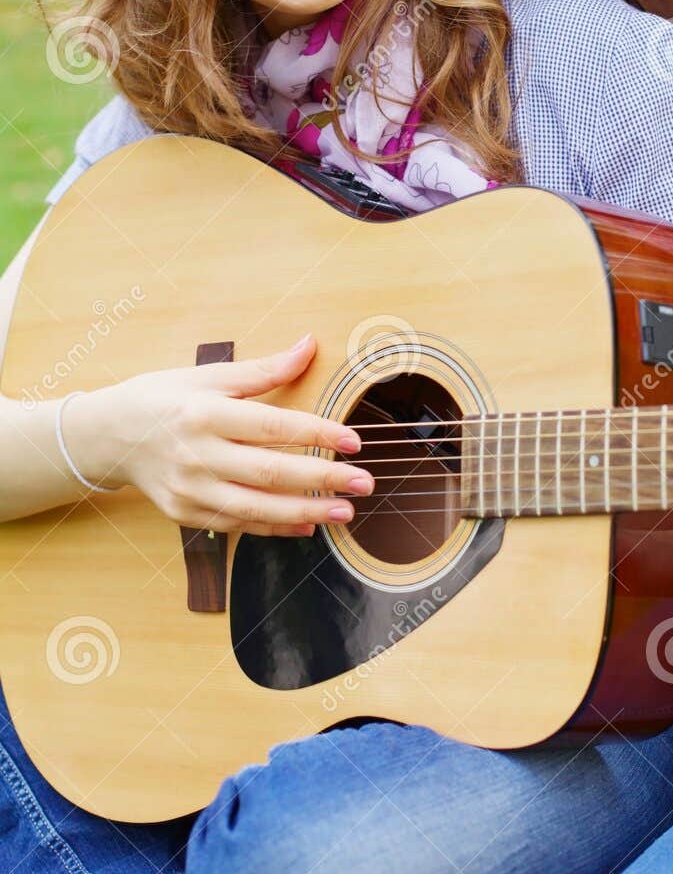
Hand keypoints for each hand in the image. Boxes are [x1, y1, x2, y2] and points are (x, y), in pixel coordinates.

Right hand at [63, 334, 372, 536]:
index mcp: (205, 412)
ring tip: (345, 512)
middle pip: (270, 472)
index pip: (273, 426)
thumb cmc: (163, 398)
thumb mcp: (208, 375)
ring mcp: (189, 489)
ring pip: (256, 507)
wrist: (108, 435)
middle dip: (323, 479)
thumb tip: (309, 345)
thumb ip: (264, 369)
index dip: (317, 434)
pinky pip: (237, 525)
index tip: (354, 441)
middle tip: (363, 483)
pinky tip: (308, 526)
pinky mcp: (184, 513)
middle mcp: (197, 454)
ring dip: (306, 512)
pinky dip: (275, 528)